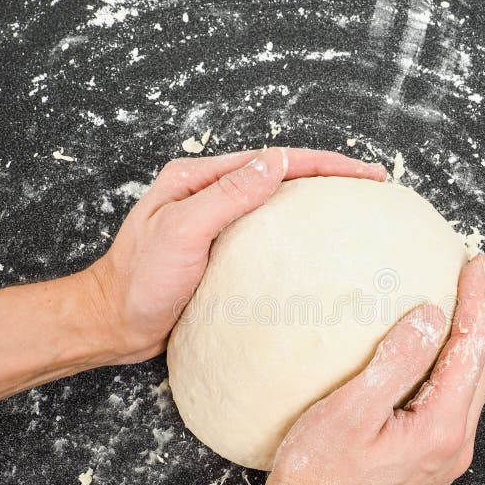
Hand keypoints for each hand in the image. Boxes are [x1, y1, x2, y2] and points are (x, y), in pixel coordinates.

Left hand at [80, 148, 386, 363]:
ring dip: (317, 202)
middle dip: (329, 176)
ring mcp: (216, 223)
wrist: (112, 323)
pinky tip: (318, 248)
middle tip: (373, 185)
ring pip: (277, 204)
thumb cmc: (138, 281)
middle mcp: (209, 193)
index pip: (274, 161)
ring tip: (356, 209)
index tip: (366, 175)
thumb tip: (274, 163)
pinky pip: (267, 236)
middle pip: (281, 175)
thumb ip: (226, 197)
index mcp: (198, 178)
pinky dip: (298, 234)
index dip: (325, 164)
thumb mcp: (179, 233)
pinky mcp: (221, 252)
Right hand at [263, 254, 484, 484]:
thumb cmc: (319, 470)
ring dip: (474, 337)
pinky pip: (457, 397)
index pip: (470, 351)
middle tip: (479, 270)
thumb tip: (431, 316)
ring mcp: (448, 452)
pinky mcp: (433, 455)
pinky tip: (444, 346)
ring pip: (473, 381)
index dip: (477, 302)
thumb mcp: (351, 411)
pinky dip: (458, 362)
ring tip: (471, 299)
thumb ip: (396, 362)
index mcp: (441, 429)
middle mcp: (455, 443)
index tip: (476, 262)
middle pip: (483, 364)